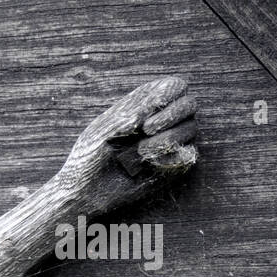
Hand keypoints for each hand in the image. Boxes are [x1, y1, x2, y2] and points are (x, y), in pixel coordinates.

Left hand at [60, 76, 198, 215]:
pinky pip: (187, 154)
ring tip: (139, 151)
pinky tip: (148, 163)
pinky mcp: (173, 165)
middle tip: (147, 129)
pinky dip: (170, 156)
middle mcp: (163, 121)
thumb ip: (132, 113)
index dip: (170, 92)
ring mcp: (171, 142)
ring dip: (166, 138)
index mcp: (145, 105)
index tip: (154, 104)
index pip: (174, 87)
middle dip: (172, 114)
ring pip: (190, 129)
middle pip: (189, 105)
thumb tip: (158, 102)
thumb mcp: (108, 128)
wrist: (85, 189)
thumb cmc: (91, 154)